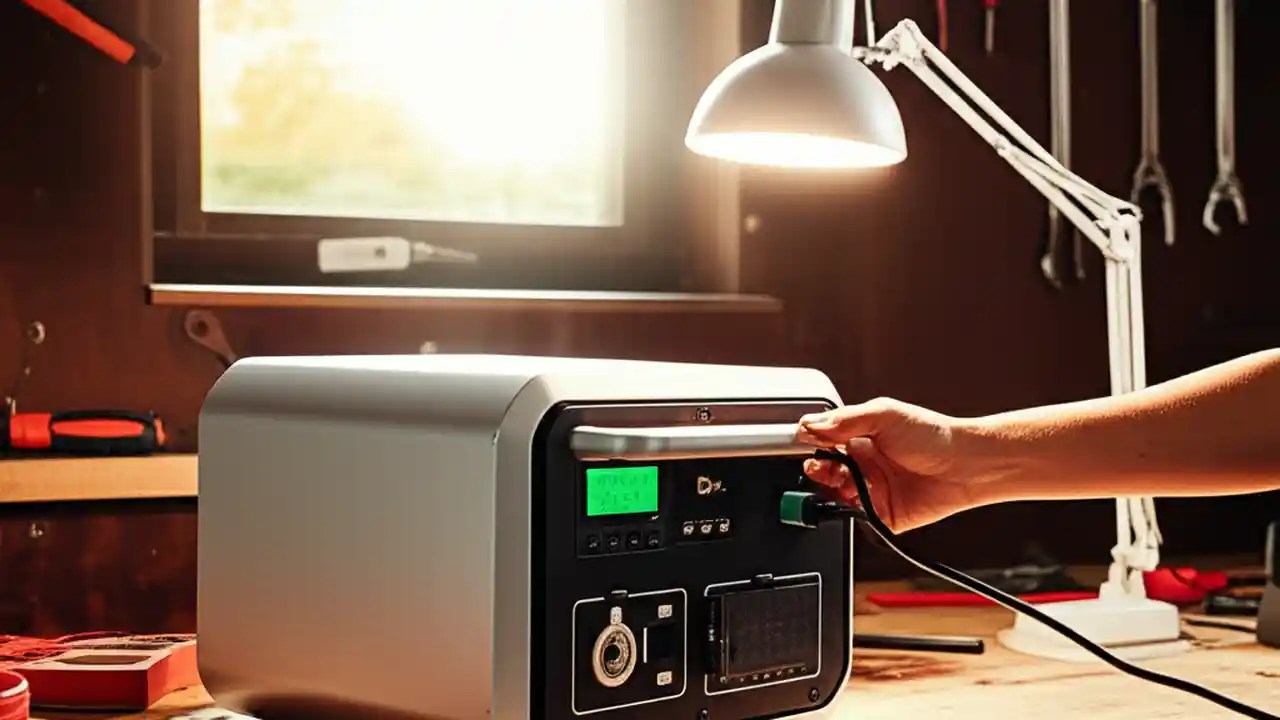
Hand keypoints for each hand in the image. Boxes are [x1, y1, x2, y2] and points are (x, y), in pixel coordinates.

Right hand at [796, 398, 983, 532]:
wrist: (966, 466)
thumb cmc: (933, 436)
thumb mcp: (884, 415)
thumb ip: (844, 420)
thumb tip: (809, 426)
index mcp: (860, 436)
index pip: (821, 441)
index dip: (811, 444)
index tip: (807, 445)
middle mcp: (863, 463)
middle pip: (823, 470)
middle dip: (816, 469)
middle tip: (820, 467)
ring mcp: (871, 489)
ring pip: (834, 495)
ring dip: (830, 490)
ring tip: (841, 482)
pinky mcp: (881, 514)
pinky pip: (855, 519)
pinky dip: (848, 513)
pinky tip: (853, 501)